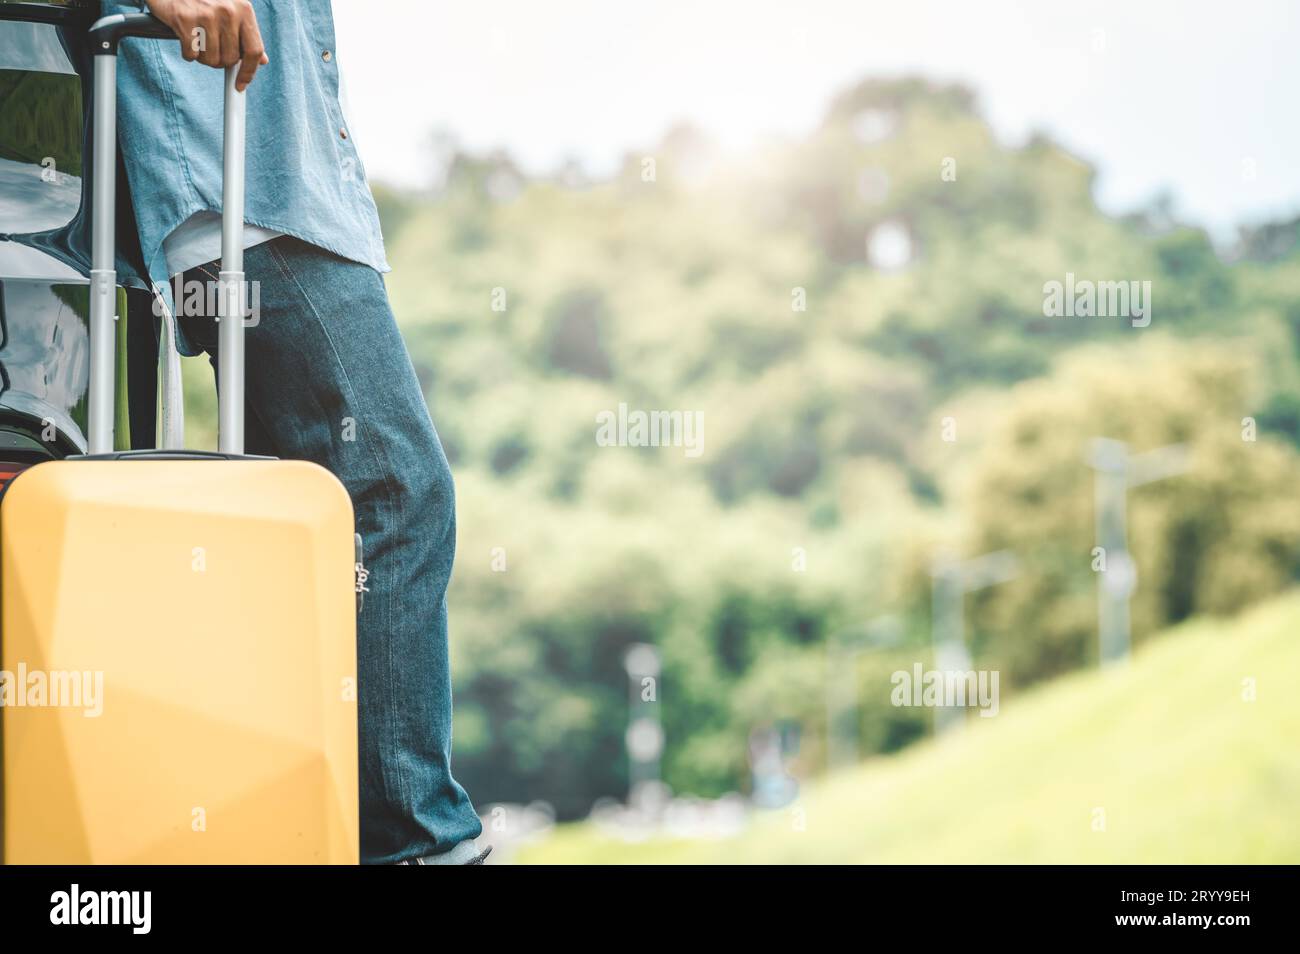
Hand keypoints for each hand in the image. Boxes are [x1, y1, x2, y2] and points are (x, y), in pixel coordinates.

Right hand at [147, 0, 267, 91]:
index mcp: (244, 9)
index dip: (248, 72)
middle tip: (212, 48)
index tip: (240, 85)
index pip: (254, 50)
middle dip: (220, 60)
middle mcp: (228, 11)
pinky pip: (191, 55)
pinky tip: (186, 37)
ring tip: (199, 39)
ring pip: (211, 59)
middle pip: (230, 59)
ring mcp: (206, 14)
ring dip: (203, 57)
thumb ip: (246, 34)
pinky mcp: (185, 18)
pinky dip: (188, 53)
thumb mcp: (232, 10)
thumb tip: (262, 60)